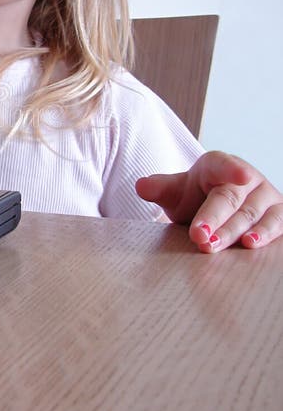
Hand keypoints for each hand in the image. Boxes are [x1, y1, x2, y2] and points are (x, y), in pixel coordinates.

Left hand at [135, 151, 282, 251]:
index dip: (233, 169)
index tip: (242, 175)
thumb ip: (160, 188)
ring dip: (234, 233)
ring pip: (252, 215)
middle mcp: (247, 178)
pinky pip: (276, 225)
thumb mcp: (176, 193)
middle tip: (199, 237)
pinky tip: (253, 245)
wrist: (215, 212)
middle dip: (215, 219)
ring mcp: (265, 196)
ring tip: (217, 245)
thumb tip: (141, 186)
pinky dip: (266, 235)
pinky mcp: (278, 215)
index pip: (224, 165)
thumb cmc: (195, 198)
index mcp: (218, 165)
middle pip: (230, 199)